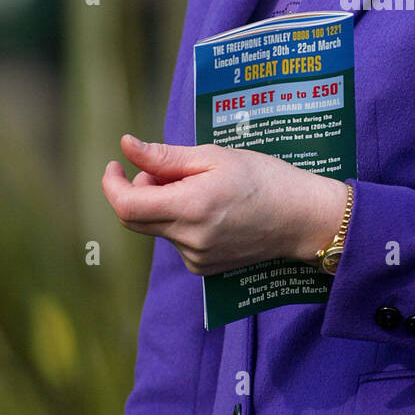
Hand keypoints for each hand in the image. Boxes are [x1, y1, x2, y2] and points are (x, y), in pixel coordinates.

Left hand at [103, 134, 349, 274]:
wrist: (303, 218)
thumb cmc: (265, 179)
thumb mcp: (216, 156)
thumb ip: (165, 156)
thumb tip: (126, 146)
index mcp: (191, 207)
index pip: (127, 206)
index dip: (112, 185)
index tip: (116, 165)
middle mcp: (189, 239)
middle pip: (135, 219)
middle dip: (138, 190)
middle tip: (166, 169)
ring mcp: (196, 258)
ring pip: (157, 228)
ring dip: (163, 204)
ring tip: (201, 186)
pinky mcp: (203, 268)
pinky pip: (175, 240)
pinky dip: (180, 221)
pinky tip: (212, 209)